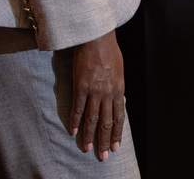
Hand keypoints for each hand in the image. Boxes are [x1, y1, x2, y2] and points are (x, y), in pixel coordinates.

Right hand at [66, 31, 124, 160]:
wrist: (97, 37)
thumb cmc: (109, 51)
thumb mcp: (119, 71)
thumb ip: (116, 87)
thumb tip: (116, 100)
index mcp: (118, 90)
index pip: (118, 117)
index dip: (116, 133)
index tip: (114, 146)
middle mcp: (107, 93)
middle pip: (106, 122)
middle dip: (104, 141)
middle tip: (102, 156)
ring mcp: (94, 91)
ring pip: (92, 119)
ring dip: (89, 136)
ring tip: (87, 149)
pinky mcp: (81, 86)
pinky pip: (78, 108)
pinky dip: (75, 121)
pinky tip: (73, 132)